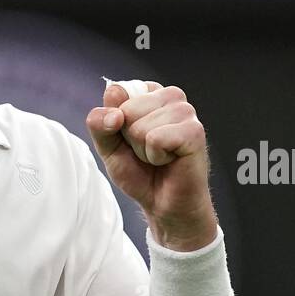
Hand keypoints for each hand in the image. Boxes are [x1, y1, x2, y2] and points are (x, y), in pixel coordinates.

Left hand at [85, 81, 215, 246]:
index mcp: (150, 92)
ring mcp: (186, 111)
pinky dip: (155, 157)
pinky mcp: (194, 130)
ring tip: (159, 157)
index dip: (114, 124)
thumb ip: (99, 125)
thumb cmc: (140, 172)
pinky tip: (170, 160)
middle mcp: (171, 96)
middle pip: (126, 110)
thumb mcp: (108, 148)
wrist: (163, 203)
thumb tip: (112, 114)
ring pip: (139, 127)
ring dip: (143, 150)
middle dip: (129, 139)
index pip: (116, 93)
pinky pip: (155, 139)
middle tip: (147, 152)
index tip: (130, 139)